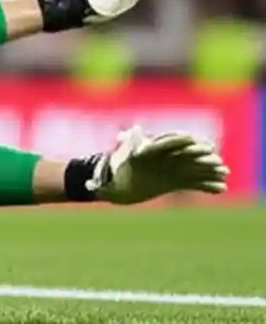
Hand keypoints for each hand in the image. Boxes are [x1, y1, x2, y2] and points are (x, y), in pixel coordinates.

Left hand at [88, 126, 228, 204]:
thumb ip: (106, 173)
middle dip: (197, 154)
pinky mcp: (174, 181)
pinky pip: (192, 182)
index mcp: (144, 152)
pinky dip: (205, 185)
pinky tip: (220, 189)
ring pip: (191, 167)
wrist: (112, 186)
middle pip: (181, 153)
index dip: (177, 141)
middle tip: (213, 155)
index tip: (191, 139)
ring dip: (206, 169)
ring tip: (223, 173)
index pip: (163, 143)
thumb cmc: (108, 178)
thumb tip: (110, 154)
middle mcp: (159, 158)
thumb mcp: (105, 175)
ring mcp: (168, 169)